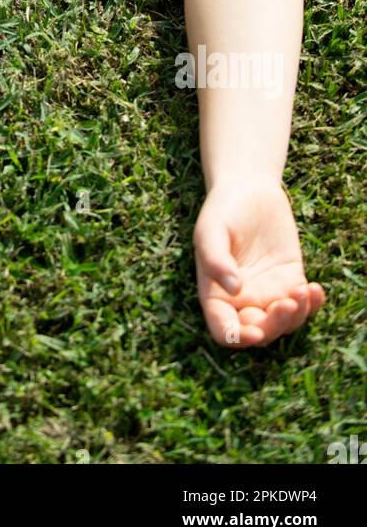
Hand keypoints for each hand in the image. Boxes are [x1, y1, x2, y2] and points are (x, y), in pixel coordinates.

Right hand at [193, 177, 325, 346]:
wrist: (248, 189)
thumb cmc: (221, 210)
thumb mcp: (210, 231)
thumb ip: (216, 260)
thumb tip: (234, 290)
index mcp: (216, 294)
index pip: (225, 330)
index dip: (238, 338)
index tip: (255, 332)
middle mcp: (242, 300)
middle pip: (259, 331)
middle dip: (274, 326)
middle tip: (286, 303)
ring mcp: (268, 292)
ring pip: (284, 323)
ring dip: (295, 316)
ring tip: (302, 290)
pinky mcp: (290, 280)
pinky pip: (304, 304)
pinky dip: (313, 304)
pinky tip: (315, 289)